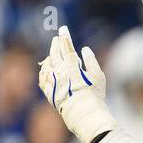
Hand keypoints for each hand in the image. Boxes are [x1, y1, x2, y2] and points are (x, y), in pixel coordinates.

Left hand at [38, 26, 115, 142]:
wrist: (84, 114)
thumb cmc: (95, 95)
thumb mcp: (98, 76)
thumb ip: (91, 61)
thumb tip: (85, 49)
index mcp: (72, 67)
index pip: (67, 47)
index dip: (65, 37)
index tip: (63, 29)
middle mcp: (60, 72)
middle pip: (55, 54)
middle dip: (56, 44)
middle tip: (57, 38)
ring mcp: (53, 82)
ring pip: (48, 65)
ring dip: (50, 56)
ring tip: (52, 52)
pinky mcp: (50, 92)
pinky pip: (44, 78)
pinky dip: (44, 71)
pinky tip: (46, 69)